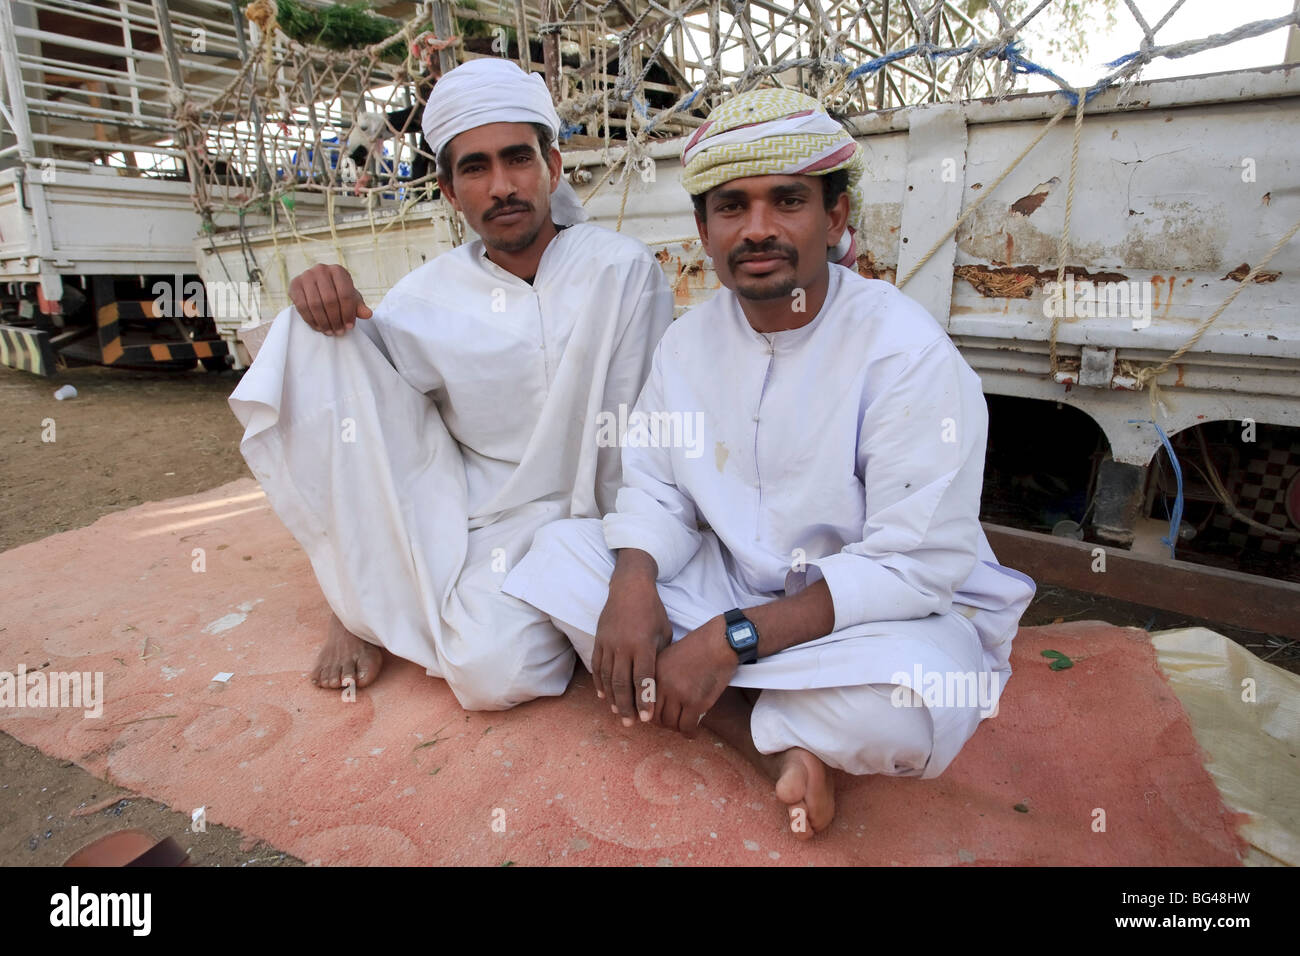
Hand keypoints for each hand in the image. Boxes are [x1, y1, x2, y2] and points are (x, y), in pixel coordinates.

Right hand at [289, 263, 372, 335]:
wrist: (318, 287)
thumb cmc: (338, 293)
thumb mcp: (351, 298)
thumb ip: (359, 306)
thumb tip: (368, 314)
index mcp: (338, 270)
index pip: (345, 294)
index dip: (348, 313)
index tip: (350, 327)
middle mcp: (321, 269)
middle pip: (330, 300)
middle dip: (335, 319)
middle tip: (339, 332)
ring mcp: (306, 276)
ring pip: (315, 304)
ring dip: (323, 322)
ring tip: (330, 332)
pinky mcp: (294, 285)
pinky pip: (302, 306)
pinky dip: (311, 320)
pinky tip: (318, 328)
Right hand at [592, 551, 671, 725]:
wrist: (629, 587)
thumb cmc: (652, 610)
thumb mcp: (663, 632)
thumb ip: (660, 656)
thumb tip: (659, 681)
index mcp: (642, 645)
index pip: (643, 679)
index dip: (644, 700)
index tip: (646, 718)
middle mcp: (623, 646)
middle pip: (621, 683)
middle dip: (626, 706)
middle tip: (629, 724)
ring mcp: (608, 644)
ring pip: (606, 678)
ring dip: (611, 698)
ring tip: (616, 713)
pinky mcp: (599, 640)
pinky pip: (597, 666)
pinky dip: (599, 683)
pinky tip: (603, 696)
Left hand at [653, 615, 736, 737]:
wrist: (719, 643)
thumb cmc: (698, 648)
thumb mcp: (669, 657)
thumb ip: (659, 677)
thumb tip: (654, 701)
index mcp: (653, 672)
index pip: (643, 703)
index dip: (649, 714)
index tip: (657, 718)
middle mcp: (662, 684)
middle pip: (655, 717)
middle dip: (663, 724)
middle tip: (673, 724)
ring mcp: (678, 694)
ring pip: (670, 724)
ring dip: (677, 728)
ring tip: (684, 726)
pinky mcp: (695, 702)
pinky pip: (687, 726)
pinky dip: (689, 733)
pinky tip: (692, 731)